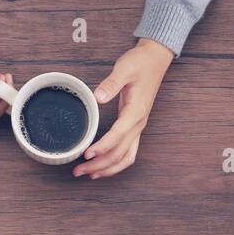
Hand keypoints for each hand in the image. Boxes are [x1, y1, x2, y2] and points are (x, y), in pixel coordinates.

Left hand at [73, 39, 173, 178]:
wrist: (155, 61)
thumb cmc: (140, 64)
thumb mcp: (124, 68)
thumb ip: (111, 83)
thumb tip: (97, 97)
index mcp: (136, 112)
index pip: (117, 136)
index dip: (102, 147)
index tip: (86, 153)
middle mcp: (139, 124)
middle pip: (119, 153)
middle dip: (99, 164)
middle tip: (78, 170)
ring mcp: (138, 128)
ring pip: (125, 158)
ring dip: (107, 169)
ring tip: (88, 174)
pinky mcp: (135, 128)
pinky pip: (128, 153)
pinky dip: (115, 164)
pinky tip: (101, 167)